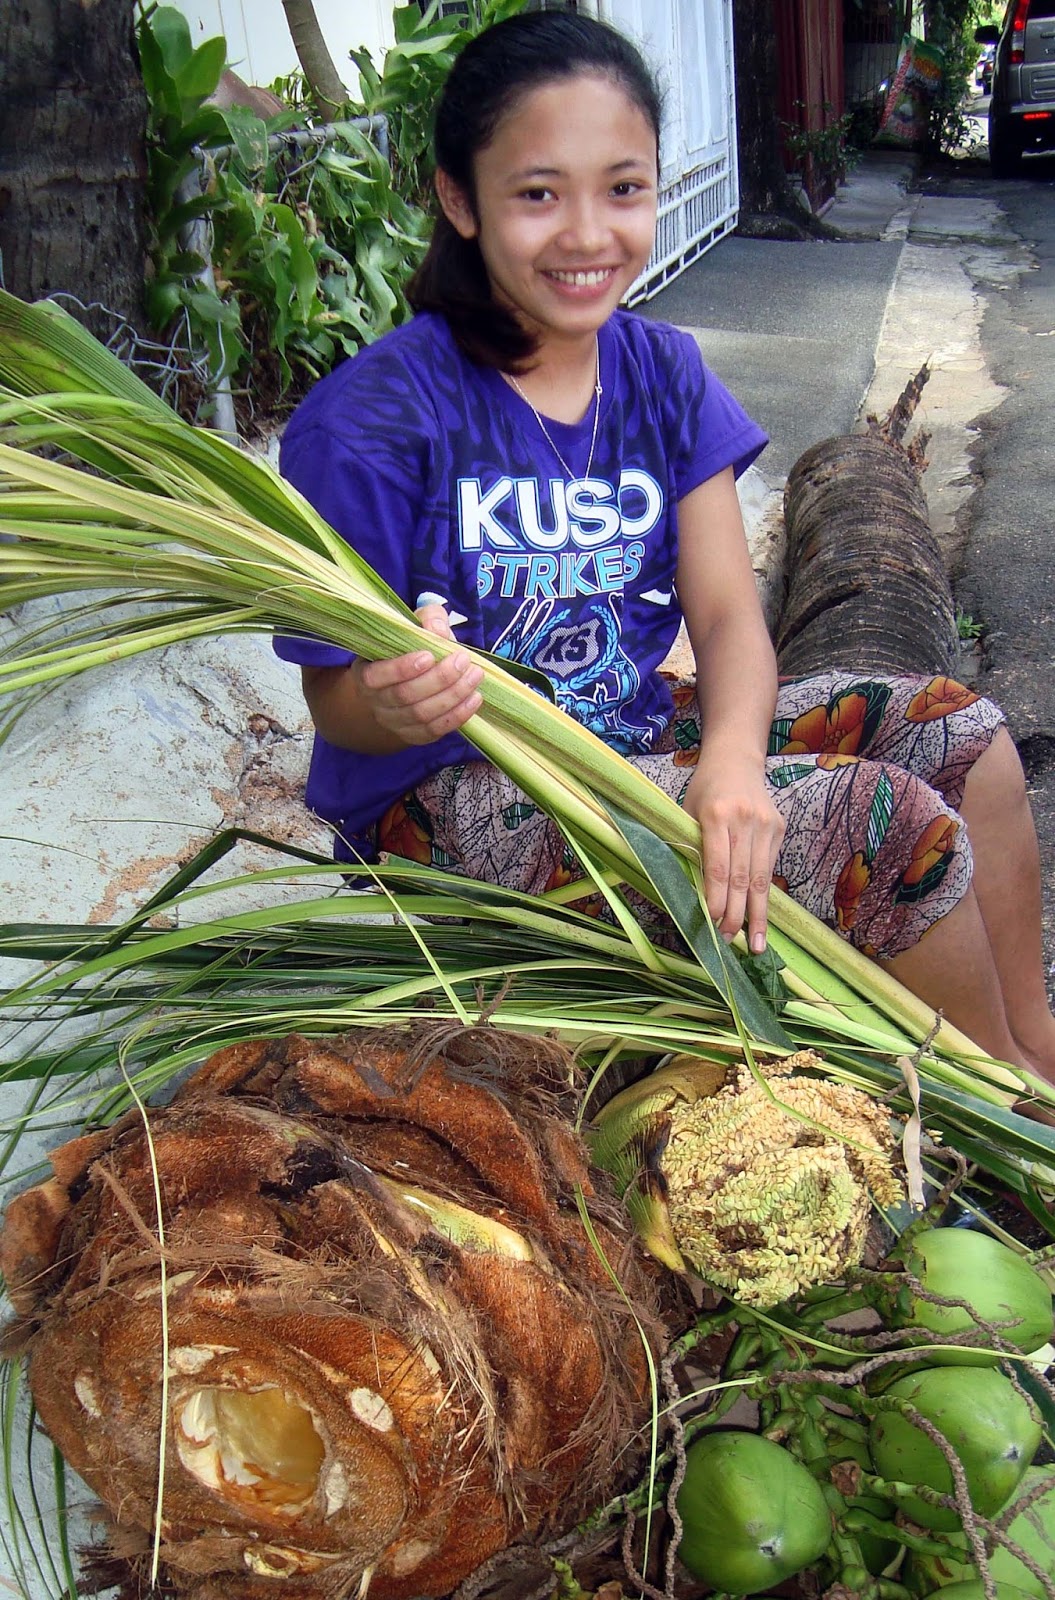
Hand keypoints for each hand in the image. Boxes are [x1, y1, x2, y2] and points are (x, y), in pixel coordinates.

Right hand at [358, 603, 483, 745]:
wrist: (408, 682)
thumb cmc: (411, 648)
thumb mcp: (416, 625)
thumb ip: (428, 619)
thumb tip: (438, 631)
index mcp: (367, 672)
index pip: (377, 676)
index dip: (402, 668)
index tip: (429, 655)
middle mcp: (376, 701)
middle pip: (405, 696)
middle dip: (439, 678)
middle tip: (463, 660)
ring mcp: (394, 722)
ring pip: (422, 715)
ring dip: (453, 696)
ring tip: (475, 676)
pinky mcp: (414, 735)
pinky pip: (435, 731)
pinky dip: (458, 716)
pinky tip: (474, 698)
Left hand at [681, 753, 784, 954]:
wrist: (736, 760)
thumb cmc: (704, 791)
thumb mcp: (687, 813)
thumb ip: (690, 848)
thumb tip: (686, 894)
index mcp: (717, 814)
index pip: (719, 865)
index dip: (718, 897)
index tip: (714, 923)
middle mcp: (745, 820)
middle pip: (742, 877)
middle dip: (737, 914)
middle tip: (729, 941)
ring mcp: (766, 824)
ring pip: (761, 879)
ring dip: (756, 915)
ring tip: (753, 945)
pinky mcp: (779, 828)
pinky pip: (769, 869)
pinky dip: (763, 896)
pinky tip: (759, 919)